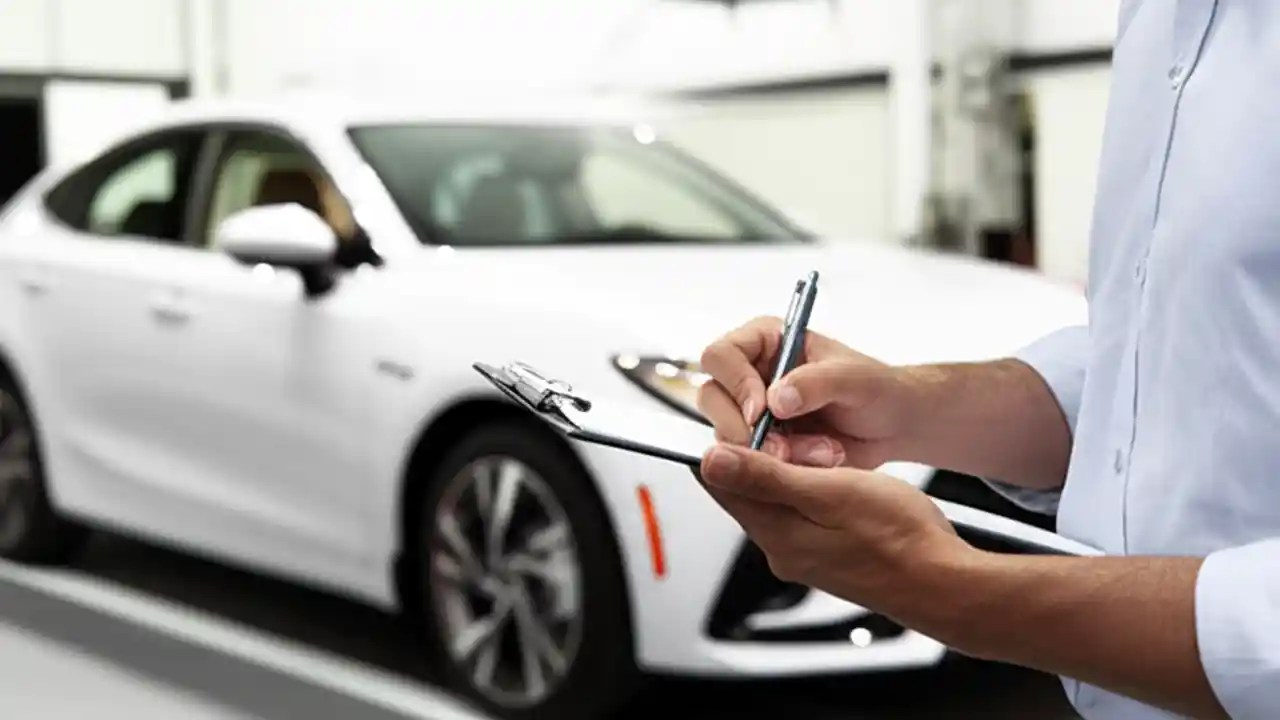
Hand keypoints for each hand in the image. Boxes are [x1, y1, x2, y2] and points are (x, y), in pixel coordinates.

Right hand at [697, 316, 920, 468]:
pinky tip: (818, 460)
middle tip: (779, 447)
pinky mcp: (762, 445)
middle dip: (744, 429)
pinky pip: (750, 461)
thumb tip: (776, 398)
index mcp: (766, 342)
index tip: (760, 410)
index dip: (735, 383)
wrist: (894, 425)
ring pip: (727, 435)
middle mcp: (751, 374)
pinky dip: (782, 467)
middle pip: (713, 398)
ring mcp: (754, 413)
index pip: (721, 355)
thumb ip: (816, 382)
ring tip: (818, 453)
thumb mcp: (854, 378)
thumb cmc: (877, 388)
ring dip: (768, 452)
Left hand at [700, 443, 967, 615]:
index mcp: (775, 534)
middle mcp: (782, 552)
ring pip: (777, 501)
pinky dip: (812, 492)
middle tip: (805, 440)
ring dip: (793, 472)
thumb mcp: (827, 492)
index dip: (730, 444)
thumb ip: (765, 478)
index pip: (721, 484)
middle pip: (748, 492)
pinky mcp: (827, 558)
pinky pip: (803, 515)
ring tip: (828, 460)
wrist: (943, 582)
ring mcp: (805, 558)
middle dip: (767, 457)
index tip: (753, 421)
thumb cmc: (897, 537)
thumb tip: (711, 462)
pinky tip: (838, 482)